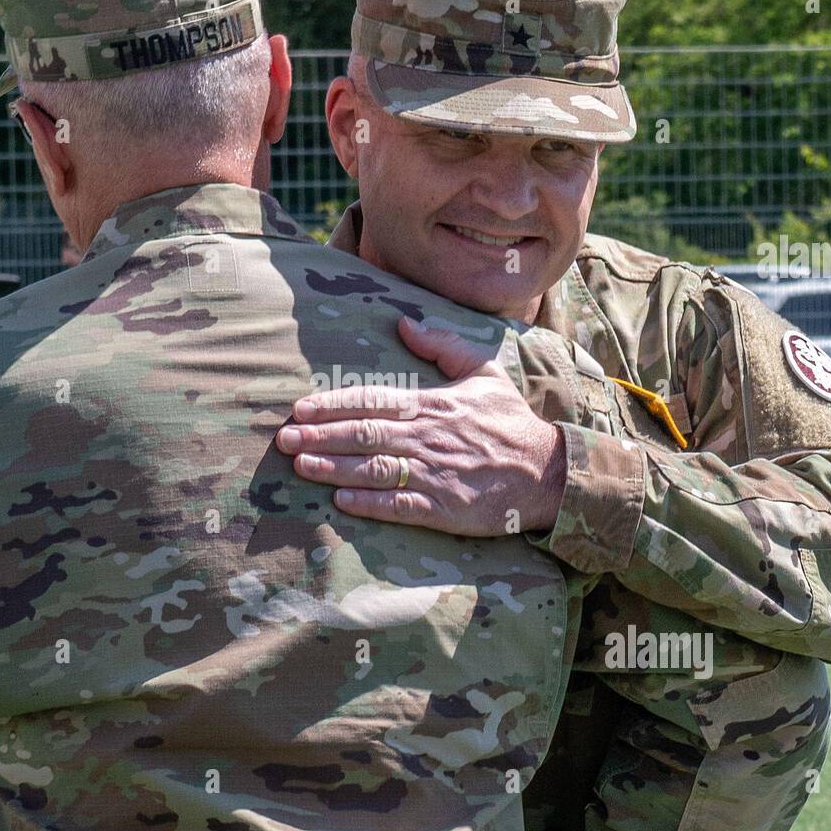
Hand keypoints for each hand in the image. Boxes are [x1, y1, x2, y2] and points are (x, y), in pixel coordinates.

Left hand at [277, 316, 565, 536]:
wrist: (546, 472)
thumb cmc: (509, 422)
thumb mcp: (483, 372)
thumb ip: (443, 345)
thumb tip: (404, 322)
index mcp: (432, 403)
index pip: (372, 400)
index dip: (332, 404)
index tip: (298, 408)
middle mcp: (428, 436)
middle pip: (364, 434)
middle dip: (320, 435)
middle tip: (283, 439)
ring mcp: (435, 473)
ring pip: (374, 468)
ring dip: (334, 467)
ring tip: (300, 466)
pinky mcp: (444, 508)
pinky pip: (400, 505)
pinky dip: (369, 503)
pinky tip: (341, 501)